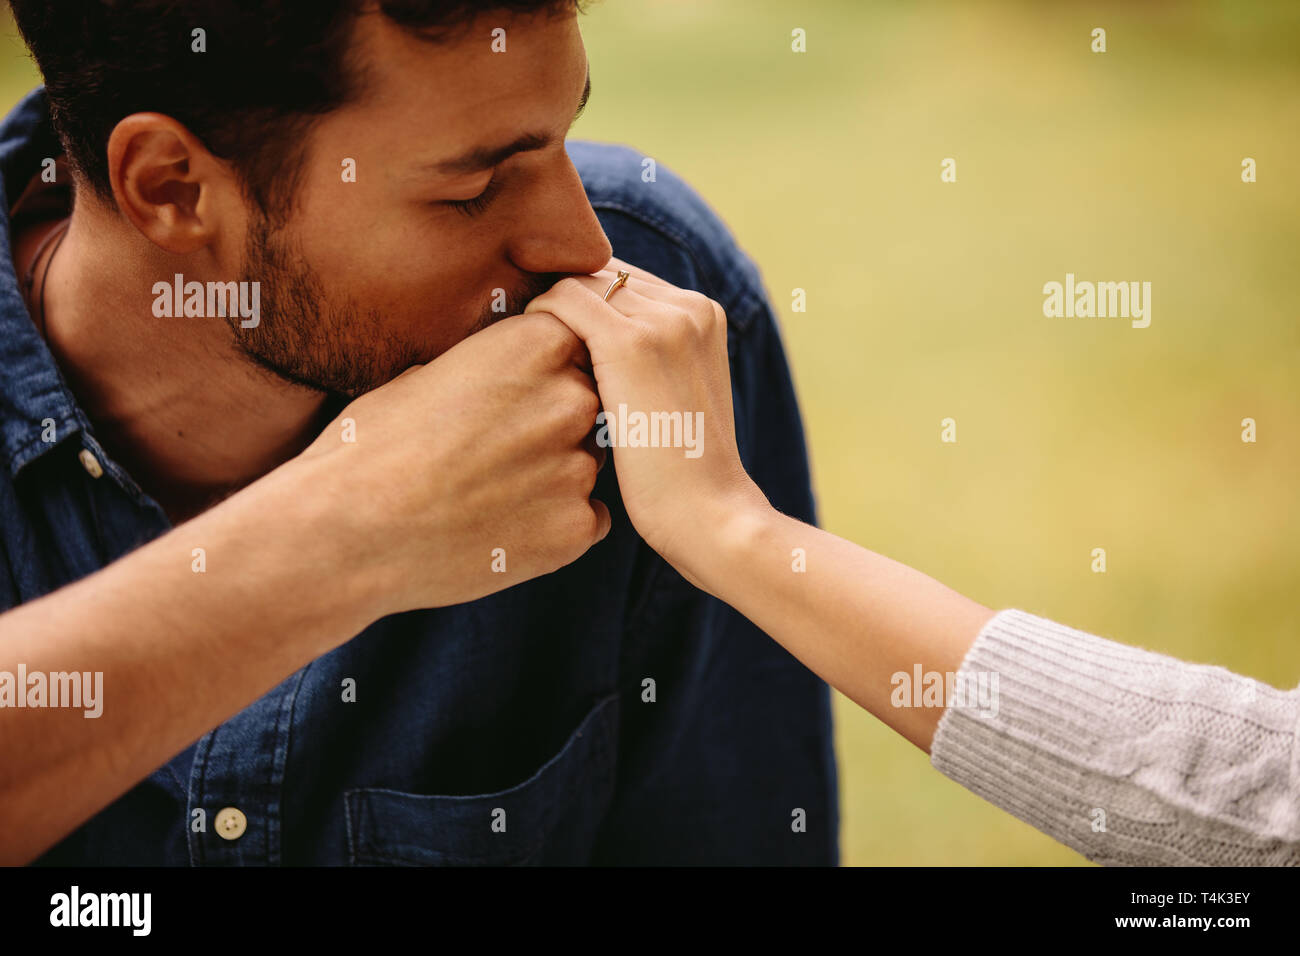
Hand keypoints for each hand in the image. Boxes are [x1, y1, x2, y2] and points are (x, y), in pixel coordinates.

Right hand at [294, 311, 609, 614]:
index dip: (550, 369)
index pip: (579, 343)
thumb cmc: (372, 447)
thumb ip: (493, 364)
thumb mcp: (427, 373)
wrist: (345, 533)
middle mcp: (570, 400)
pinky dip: (555, 526)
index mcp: (535, 345)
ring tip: (487, 493)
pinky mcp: (575, 529)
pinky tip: (502, 529)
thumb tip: (516, 366)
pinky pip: (587, 518)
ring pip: (587, 464)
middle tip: (496, 450)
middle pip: (591, 405)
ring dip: (553, 476)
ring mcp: (578, 468)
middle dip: (555, 424)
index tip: (517, 392)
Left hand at [523, 258, 767, 581]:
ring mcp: (663, 320)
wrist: (709, 517)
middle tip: (521, 340)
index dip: (582, 304)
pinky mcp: (632, 343)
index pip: (624, 282)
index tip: (547, 337)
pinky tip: (522, 358)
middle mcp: (689, 305)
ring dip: (547, 311)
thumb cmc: (680, 476)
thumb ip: (646, 363)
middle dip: (562, 301)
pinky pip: (564, 301)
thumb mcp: (671, 401)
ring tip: (519, 351)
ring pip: (579, 283)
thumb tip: (586, 348)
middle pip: (601, 275)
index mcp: (704, 314)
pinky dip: (537, 320)